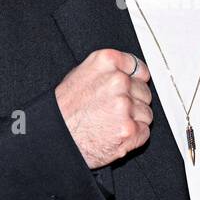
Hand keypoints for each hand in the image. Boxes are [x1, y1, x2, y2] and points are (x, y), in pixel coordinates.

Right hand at [55, 48, 152, 168]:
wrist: (53, 137)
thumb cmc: (63, 110)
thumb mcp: (80, 76)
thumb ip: (107, 71)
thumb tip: (127, 73)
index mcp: (106, 62)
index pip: (139, 68)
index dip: (136, 81)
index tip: (132, 88)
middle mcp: (117, 81)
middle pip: (144, 92)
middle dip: (134, 102)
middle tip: (113, 111)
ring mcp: (124, 106)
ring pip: (146, 113)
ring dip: (134, 120)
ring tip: (110, 123)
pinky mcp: (129, 129)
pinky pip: (144, 132)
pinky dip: (133, 136)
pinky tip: (114, 134)